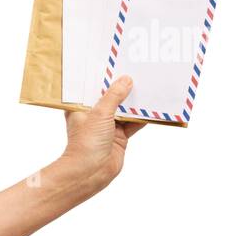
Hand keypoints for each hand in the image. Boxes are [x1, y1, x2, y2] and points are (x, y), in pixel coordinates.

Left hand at [60, 75, 145, 191]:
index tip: (118, 63)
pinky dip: (143, 117)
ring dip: (136, 102)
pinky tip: (155, 107)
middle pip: (112, 97)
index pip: (93, 88)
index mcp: (81, 107)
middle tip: (139, 71)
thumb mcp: (100, 114)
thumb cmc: (86, 143)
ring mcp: (107, 127)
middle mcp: (93, 116)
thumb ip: (114, 96)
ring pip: (125, 110)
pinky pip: (134, 123)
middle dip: (124, 88)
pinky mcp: (119, 137)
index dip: (105, 77)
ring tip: (150, 85)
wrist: (90, 172)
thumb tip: (126, 80)